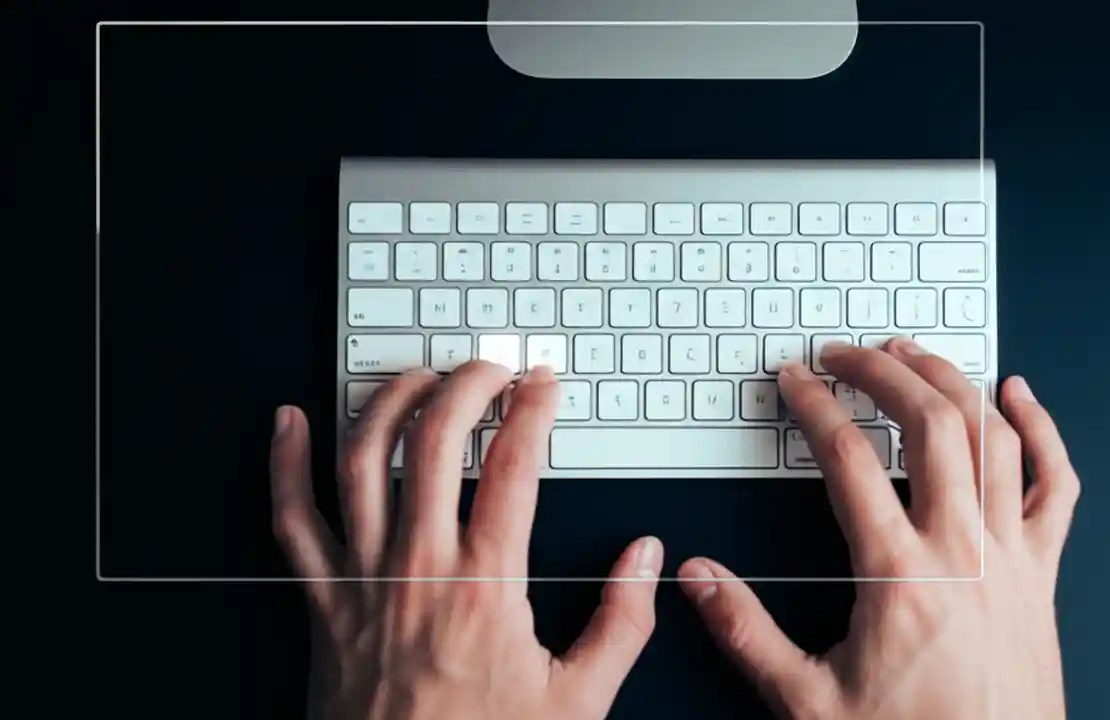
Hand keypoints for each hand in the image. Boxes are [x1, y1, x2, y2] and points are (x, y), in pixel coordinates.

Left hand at [269, 362, 661, 719]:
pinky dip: (284, 465)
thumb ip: (621, 623)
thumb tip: (646, 557)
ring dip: (388, 404)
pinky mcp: (320, 600)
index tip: (542, 384)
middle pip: (435, 442)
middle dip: (464, 385)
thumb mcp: (578, 702)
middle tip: (488, 368)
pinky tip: (288, 421)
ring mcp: (362, 577)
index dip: (532, 410)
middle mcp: (419, 566)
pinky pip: (291, 519)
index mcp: (486, 584)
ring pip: (363, 462)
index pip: (514, 466)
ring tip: (416, 376)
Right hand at [677, 338, 1079, 719]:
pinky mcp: (1043, 571)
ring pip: (991, 437)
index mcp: (900, 576)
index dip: (815, 406)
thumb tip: (697, 577)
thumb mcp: (809, 701)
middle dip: (884, 371)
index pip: (848, 460)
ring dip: (951, 383)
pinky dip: (1041, 430)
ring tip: (912, 355)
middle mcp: (963, 551)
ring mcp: (1012, 555)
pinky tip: (1018, 396)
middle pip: (929, 424)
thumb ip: (747, 632)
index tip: (795, 380)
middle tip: (848, 353)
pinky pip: (1056, 482)